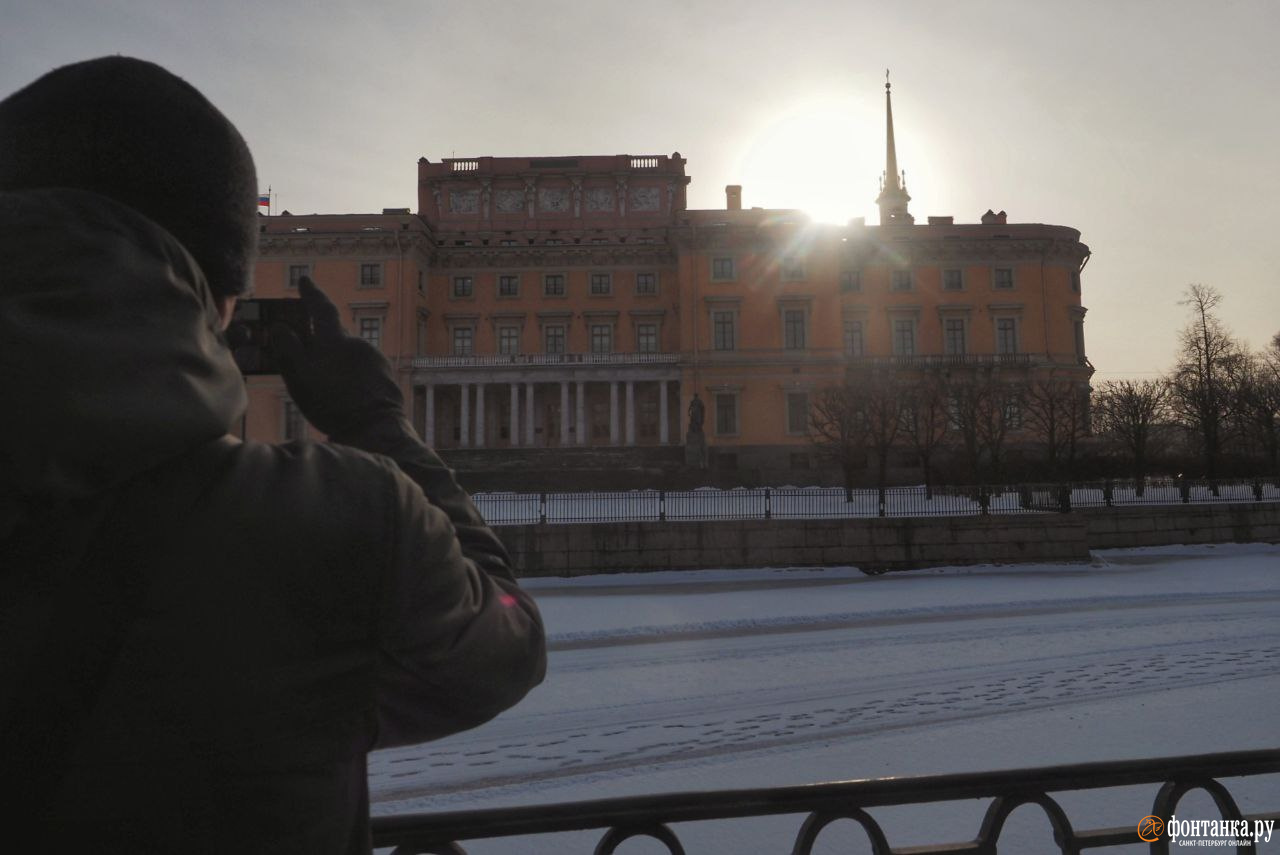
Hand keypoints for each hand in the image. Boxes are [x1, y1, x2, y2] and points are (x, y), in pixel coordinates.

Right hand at [274, 277, 404, 440]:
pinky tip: (345, 397)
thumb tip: (280, 328)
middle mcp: (359, 345)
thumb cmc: (333, 405)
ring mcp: (376, 361)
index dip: (311, 294)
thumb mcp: (300, 379)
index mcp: (336, 341)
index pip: (321, 308)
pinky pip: (363, 371)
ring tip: (326, 390)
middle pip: (335, 337)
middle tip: (307, 357)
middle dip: (321, 343)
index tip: (305, 280)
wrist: (375, 431)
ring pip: (349, 356)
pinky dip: (352, 378)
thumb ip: (287, 349)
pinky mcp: (386, 378)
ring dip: (337, 365)